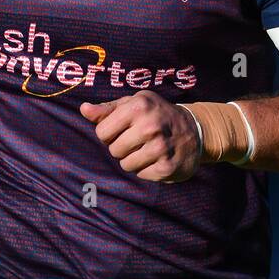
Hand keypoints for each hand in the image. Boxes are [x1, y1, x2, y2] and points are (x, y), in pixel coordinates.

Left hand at [79, 90, 203, 183]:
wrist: (195, 129)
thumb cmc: (156, 114)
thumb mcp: (134, 103)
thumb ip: (107, 109)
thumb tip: (83, 109)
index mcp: (138, 106)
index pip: (102, 132)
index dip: (109, 133)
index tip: (123, 129)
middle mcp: (149, 126)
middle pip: (113, 150)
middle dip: (121, 147)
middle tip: (137, 140)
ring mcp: (160, 148)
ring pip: (126, 165)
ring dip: (133, 160)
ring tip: (147, 149)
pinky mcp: (167, 167)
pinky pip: (141, 174)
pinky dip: (147, 169)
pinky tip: (158, 158)